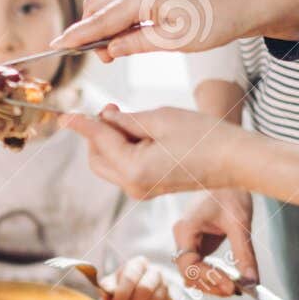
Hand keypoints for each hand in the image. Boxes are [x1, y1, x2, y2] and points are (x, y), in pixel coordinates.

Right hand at [48, 0, 298, 60]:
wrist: (241, 5)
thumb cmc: (213, 24)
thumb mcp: (174, 42)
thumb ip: (137, 44)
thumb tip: (108, 50)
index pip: (101, 19)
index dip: (77, 35)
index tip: (56, 46)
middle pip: (97, 7)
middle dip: (88, 31)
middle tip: (96, 58)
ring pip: (108, 4)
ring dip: (102, 27)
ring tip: (111, 52)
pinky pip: (122, 3)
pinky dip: (116, 21)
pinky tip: (123, 38)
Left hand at [61, 105, 250, 199]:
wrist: (234, 160)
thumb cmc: (204, 136)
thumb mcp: (159, 119)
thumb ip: (124, 120)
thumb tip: (101, 118)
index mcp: (133, 169)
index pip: (98, 141)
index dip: (81, 124)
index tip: (64, 116)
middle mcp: (133, 185)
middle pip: (96, 158)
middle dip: (97, 133)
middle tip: (111, 108)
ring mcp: (141, 190)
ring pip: (108, 163)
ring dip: (110, 141)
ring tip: (130, 118)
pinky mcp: (150, 188)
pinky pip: (124, 167)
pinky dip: (123, 149)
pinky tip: (140, 132)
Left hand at [99, 256, 171, 299]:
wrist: (134, 293)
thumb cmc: (121, 287)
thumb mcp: (111, 284)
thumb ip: (107, 287)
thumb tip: (107, 290)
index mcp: (138, 263)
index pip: (131, 277)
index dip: (122, 294)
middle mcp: (155, 271)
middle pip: (145, 289)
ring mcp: (165, 285)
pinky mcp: (169, 299)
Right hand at [174, 190, 257, 296]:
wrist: (229, 172)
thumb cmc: (229, 191)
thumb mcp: (240, 224)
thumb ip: (245, 254)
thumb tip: (251, 281)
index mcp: (186, 229)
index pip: (188, 264)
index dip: (207, 278)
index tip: (230, 286)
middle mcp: (183, 237)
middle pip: (189, 273)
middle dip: (210, 284)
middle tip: (235, 291)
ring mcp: (189, 241)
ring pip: (193, 273)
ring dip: (212, 284)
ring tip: (235, 289)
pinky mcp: (198, 243)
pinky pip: (201, 266)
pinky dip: (214, 276)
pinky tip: (231, 280)